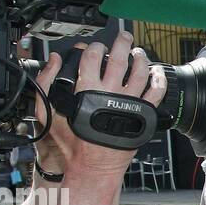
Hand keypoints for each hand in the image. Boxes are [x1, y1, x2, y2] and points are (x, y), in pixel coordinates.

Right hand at [31, 32, 167, 178]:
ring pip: (140, 72)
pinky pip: (156, 94)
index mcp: (87, 89)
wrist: (92, 167)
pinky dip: (158, 80)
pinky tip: (156, 73)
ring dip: (140, 58)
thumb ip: (47, 83)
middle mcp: (110, 93)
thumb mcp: (47, 113)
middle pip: (119, 58)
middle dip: (121, 43)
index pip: (93, 56)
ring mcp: (129, 104)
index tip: (95, 47)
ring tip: (138, 52)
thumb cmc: (72, 145)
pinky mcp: (142, 116)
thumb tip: (55, 60)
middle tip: (123, 37)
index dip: (94, 47)